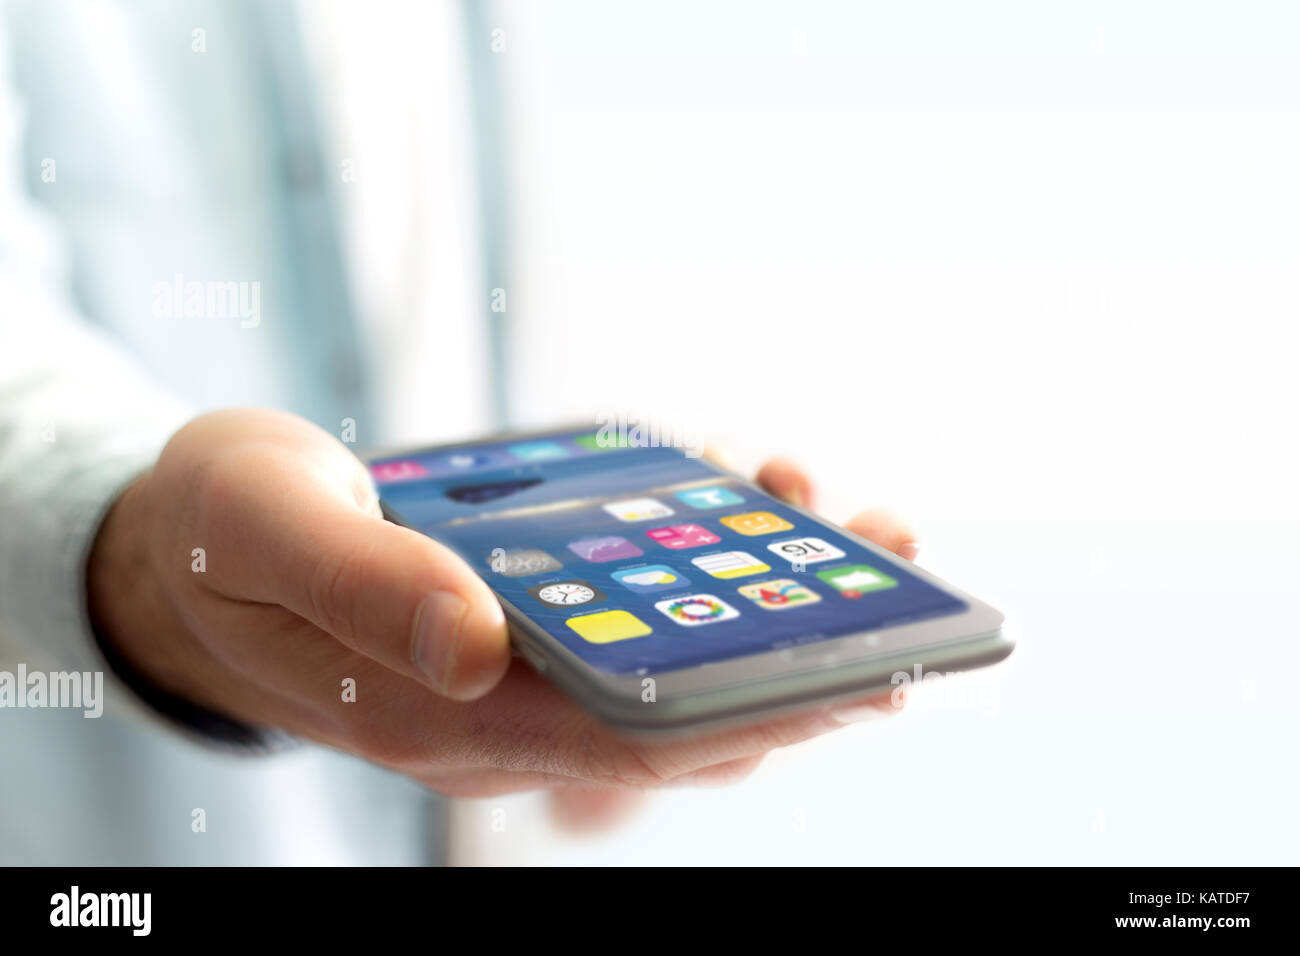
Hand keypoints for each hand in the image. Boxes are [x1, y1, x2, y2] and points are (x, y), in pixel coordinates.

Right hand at [89, 410, 919, 798]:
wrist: (181, 549)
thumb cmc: (217, 534)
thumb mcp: (268, 529)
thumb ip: (362, 585)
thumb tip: (480, 644)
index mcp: (438, 711)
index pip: (629, 736)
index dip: (756, 707)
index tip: (867, 663)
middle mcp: (493, 718)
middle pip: (676, 714)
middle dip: (800, 652)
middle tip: (891, 559)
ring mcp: (511, 683)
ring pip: (665, 675)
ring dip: (765, 611)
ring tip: (846, 523)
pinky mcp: (517, 638)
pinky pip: (631, 630)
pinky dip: (699, 581)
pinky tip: (741, 507)